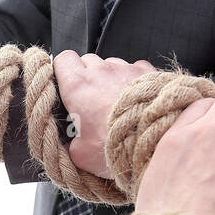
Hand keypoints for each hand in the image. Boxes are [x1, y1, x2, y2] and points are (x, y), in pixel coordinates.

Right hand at [53, 50, 155, 176]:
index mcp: (78, 87)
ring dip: (110, 77)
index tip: (63, 83)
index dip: (61, 70)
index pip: (62, 59)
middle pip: (87, 60)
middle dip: (86, 75)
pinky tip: (134, 97)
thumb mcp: (82, 155)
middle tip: (90, 99)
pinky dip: (132, 78)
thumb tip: (72, 145)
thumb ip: (72, 144)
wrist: (153, 142)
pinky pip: (135, 67)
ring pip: (111, 63)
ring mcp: (125, 69)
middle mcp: (101, 71)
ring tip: (115, 101)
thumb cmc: (117, 146)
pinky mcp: (147, 72)